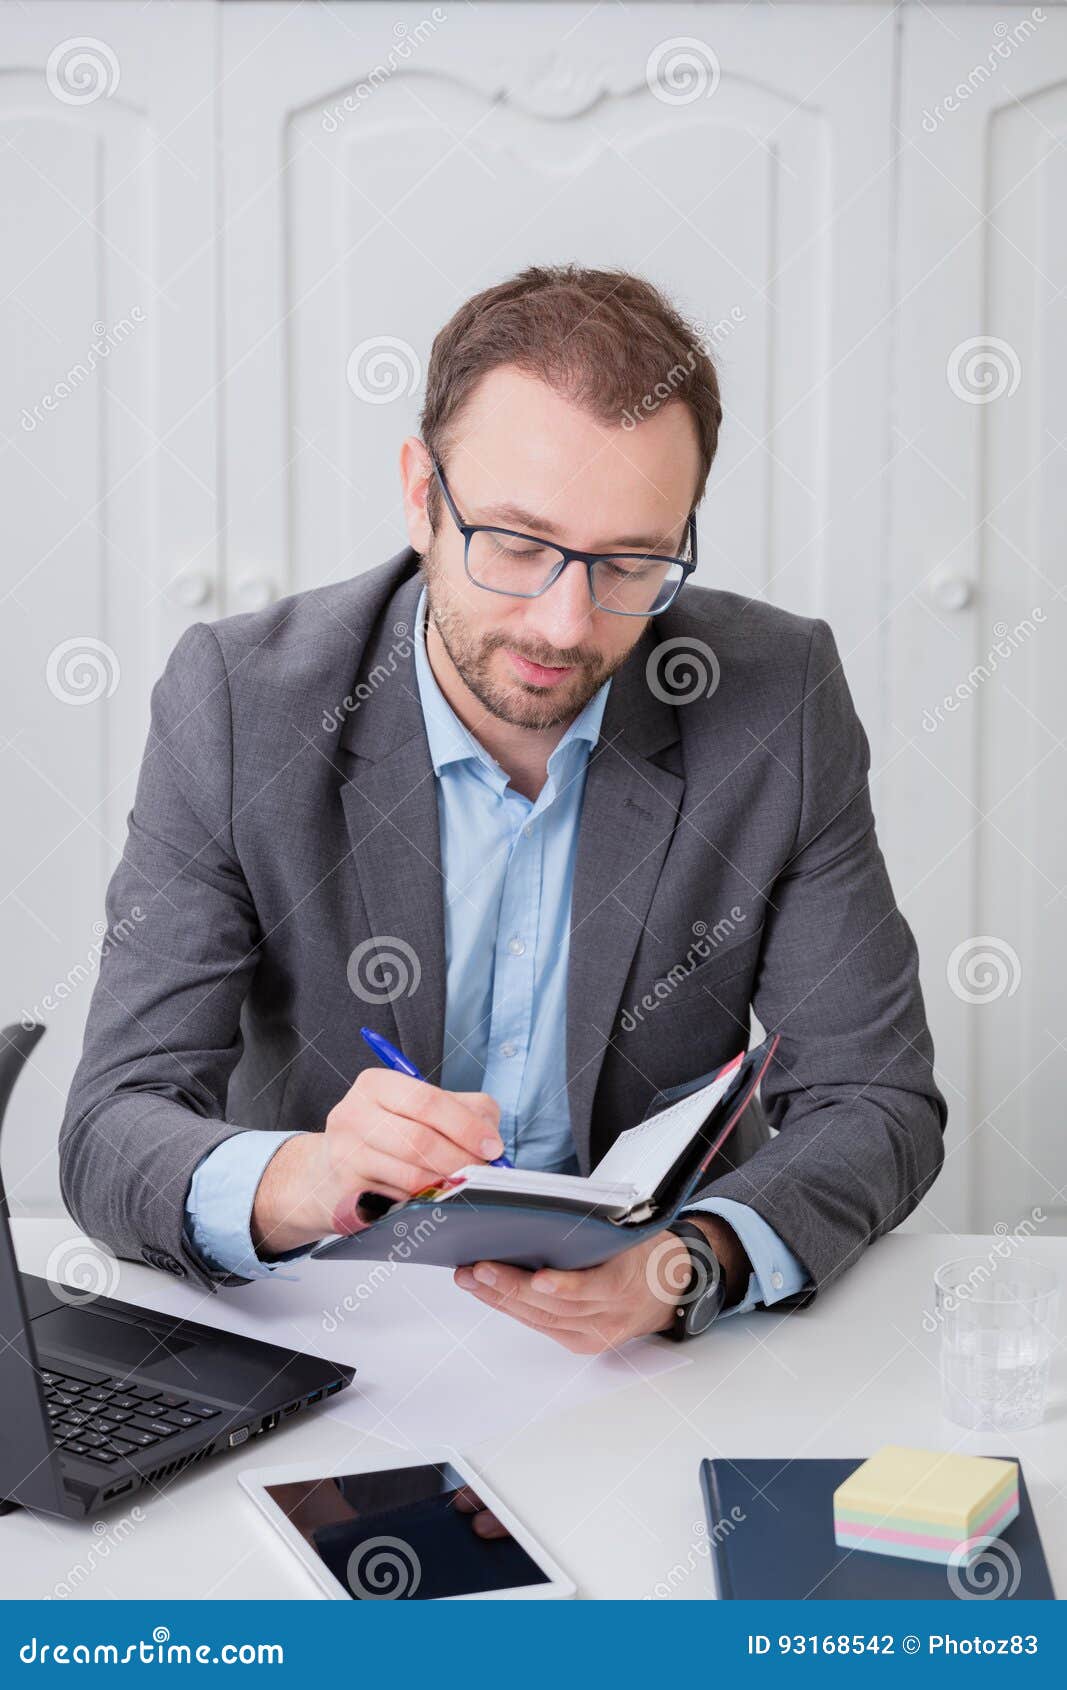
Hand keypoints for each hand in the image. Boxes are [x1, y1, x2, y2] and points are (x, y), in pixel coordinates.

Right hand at [250, 1069, 501, 1256]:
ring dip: (447, 1184)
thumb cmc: (386, 1135)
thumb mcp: (420, 1109)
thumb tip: (491, 1136)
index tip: (492, 1146)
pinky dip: (424, 1201)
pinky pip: (399, 1201)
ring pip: (412, 1175)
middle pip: (420, 1139)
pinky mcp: (346, 1193)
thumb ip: (463, 1110)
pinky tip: (433, 1197)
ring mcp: (345, 1155)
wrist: (325, 1175)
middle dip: (462, 1159)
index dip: (465, 1125)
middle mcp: (352, 1114)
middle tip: (484, 1171)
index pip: (426, 1100)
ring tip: (463, 1184)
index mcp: (375, 1084)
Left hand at [453, 1215, 749, 1352]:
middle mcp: (611, 1314)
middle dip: (511, 1286)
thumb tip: (546, 1213)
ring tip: (469, 1277)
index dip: (566, 1286)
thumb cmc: (644, 1250)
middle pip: (556, 1305)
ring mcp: (595, 1334)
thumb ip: (597, 1228)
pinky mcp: (582, 1343)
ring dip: (500, 1297)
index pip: (595, 1288)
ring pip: (542, 1318)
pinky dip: (512, 1308)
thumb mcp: (631, 1231)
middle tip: (477, 1268)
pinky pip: (542, 1326)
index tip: (539, 1278)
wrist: (670, 1289)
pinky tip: (486, 1291)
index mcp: (628, 1282)